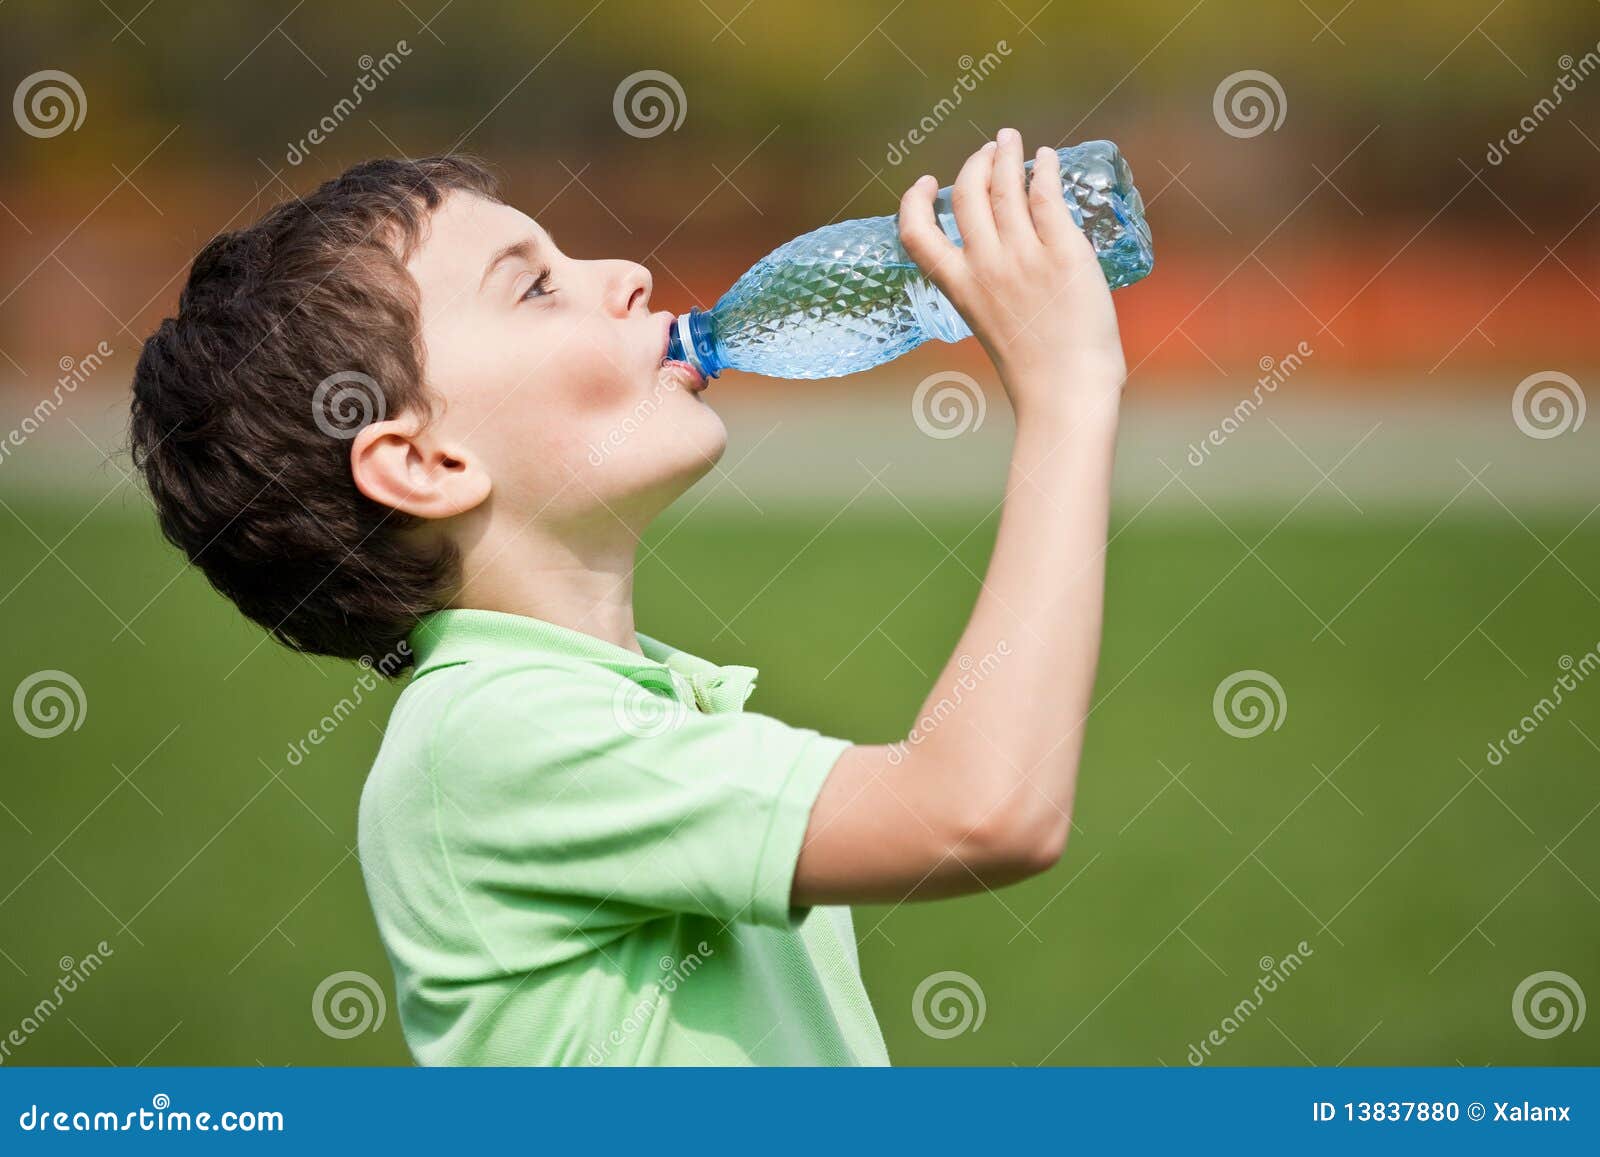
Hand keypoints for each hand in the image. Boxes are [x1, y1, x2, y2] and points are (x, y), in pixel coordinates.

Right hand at [898, 127, 1126, 419]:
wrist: (1066, 392)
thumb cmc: (1035, 371)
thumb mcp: (992, 326)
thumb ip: (991, 290)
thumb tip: (1010, 260)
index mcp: (960, 287)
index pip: (917, 233)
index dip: (916, 200)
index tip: (930, 182)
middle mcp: (986, 265)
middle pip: (968, 194)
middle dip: (975, 163)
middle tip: (990, 151)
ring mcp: (1024, 256)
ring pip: (1005, 186)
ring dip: (1006, 154)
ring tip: (1011, 141)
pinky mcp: (1063, 252)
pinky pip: (1046, 195)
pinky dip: (1043, 168)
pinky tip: (1046, 158)